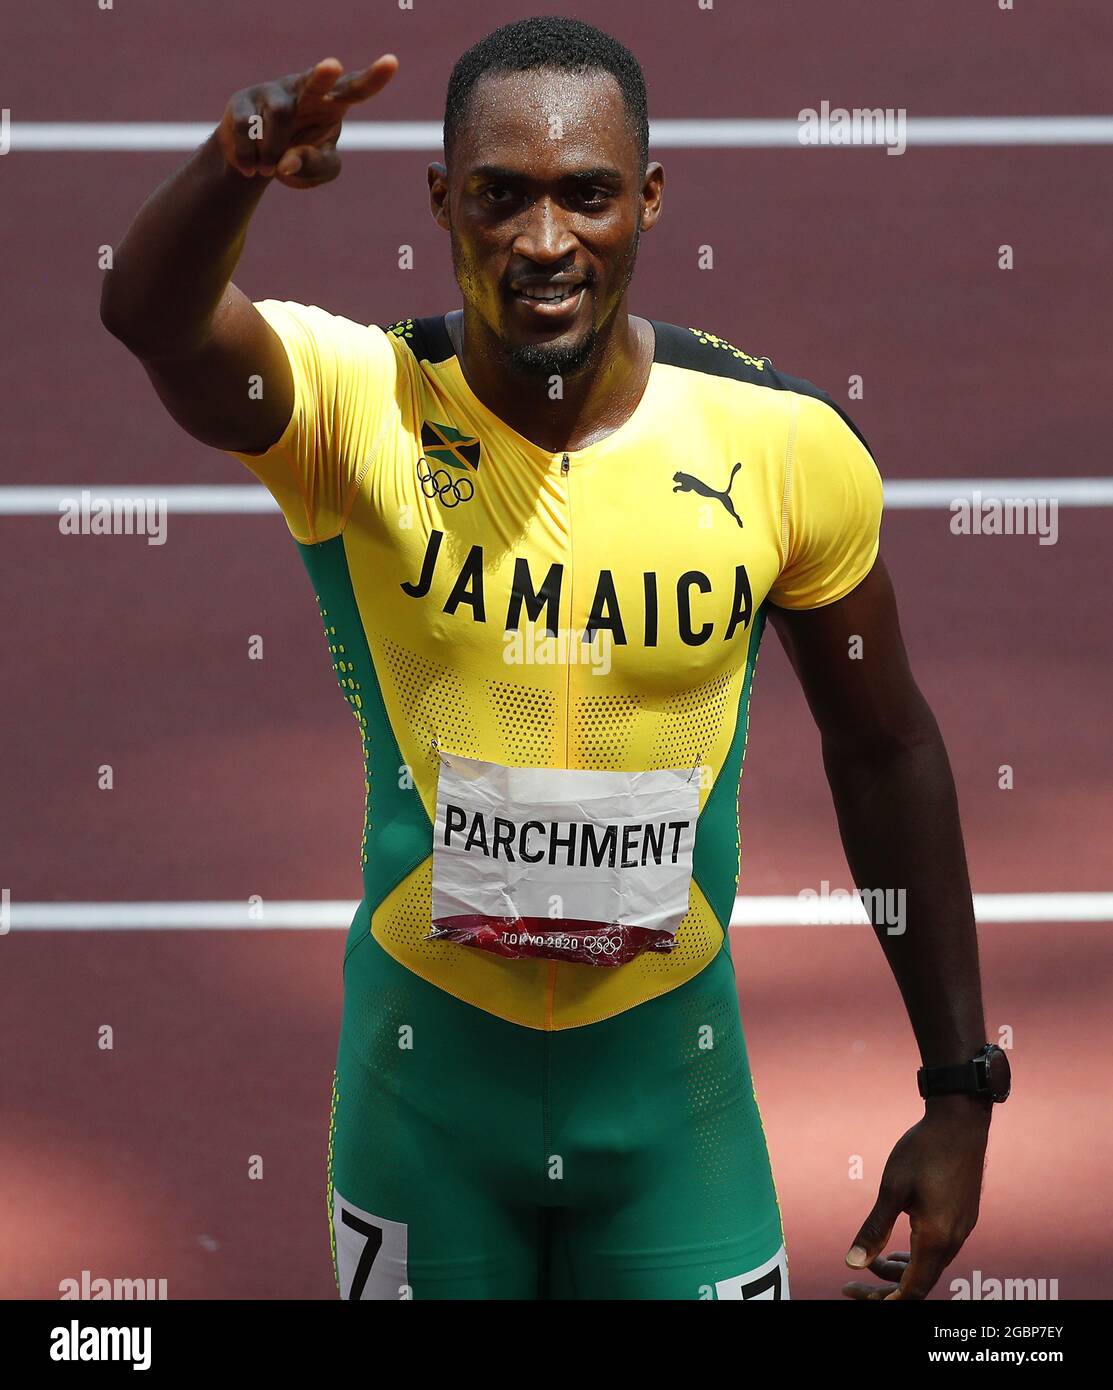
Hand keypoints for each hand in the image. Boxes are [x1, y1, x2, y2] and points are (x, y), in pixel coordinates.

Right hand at [216, 54, 398, 187]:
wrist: (255, 161)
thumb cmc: (298, 157)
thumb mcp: (319, 169)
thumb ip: (316, 166)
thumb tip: (286, 163)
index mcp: (332, 103)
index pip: (356, 89)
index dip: (374, 77)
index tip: (392, 62)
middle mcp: (303, 90)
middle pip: (315, 81)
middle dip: (323, 75)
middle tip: (332, 66)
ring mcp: (272, 91)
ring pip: (279, 115)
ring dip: (274, 149)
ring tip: (268, 170)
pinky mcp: (242, 100)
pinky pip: (247, 126)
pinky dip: (250, 155)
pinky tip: (249, 168)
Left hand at [842, 1096, 990, 1299]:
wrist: (960, 1122)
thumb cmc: (924, 1150)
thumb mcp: (891, 1188)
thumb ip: (874, 1229)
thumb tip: (852, 1262)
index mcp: (935, 1237)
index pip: (912, 1291)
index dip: (885, 1300)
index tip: (856, 1293)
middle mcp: (953, 1240)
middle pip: (921, 1284)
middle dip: (886, 1288)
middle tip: (853, 1284)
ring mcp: (961, 1230)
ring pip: (930, 1267)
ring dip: (900, 1271)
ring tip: (873, 1261)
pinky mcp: (962, 1218)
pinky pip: (938, 1251)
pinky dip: (916, 1257)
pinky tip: (899, 1248)